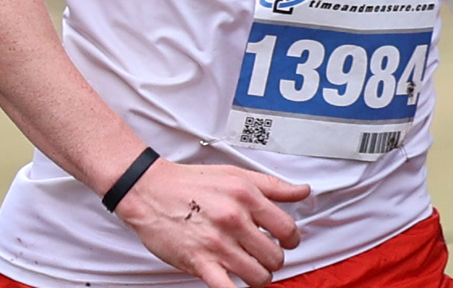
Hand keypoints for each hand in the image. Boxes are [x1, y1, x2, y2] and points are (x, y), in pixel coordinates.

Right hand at [114, 158, 310, 287]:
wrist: (150, 190)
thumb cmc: (190, 183)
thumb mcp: (236, 175)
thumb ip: (273, 186)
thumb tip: (302, 191)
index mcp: (246, 197)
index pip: (287, 229)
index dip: (291, 240)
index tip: (285, 242)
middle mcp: (234, 219)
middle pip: (275, 257)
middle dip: (272, 259)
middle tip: (262, 255)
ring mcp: (218, 243)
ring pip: (258, 277)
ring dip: (257, 277)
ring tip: (249, 268)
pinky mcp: (200, 262)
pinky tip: (236, 284)